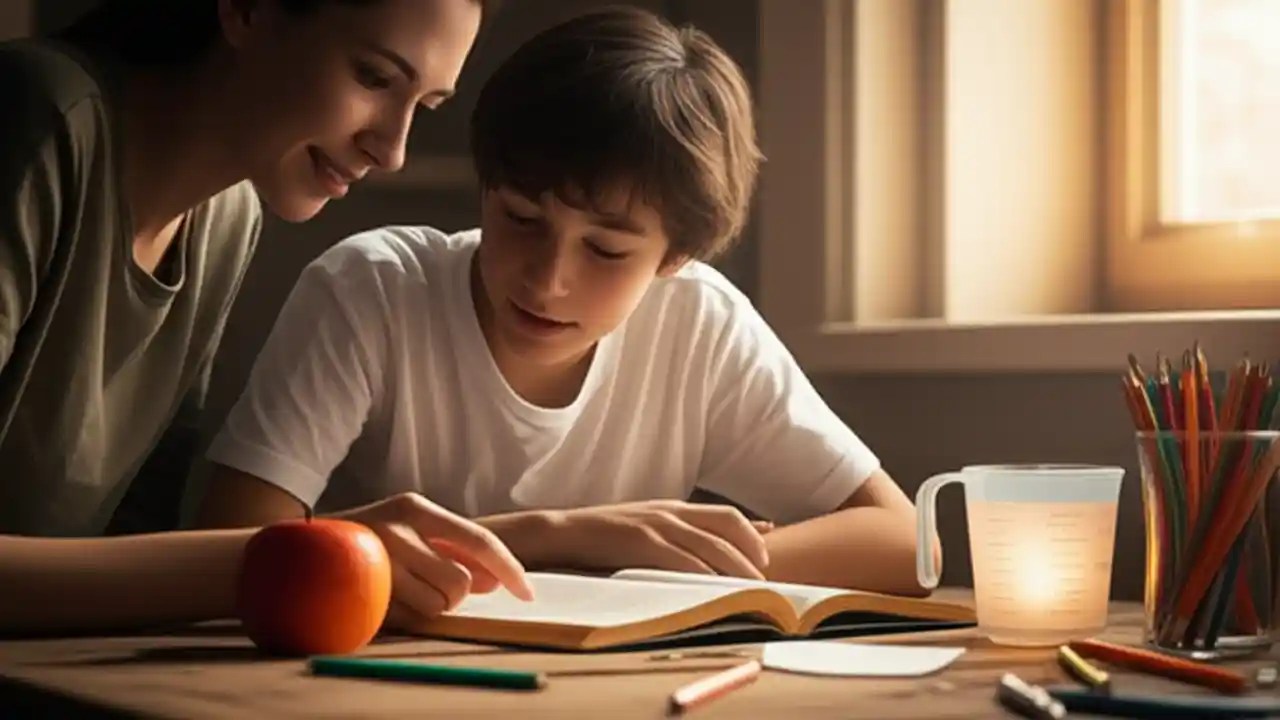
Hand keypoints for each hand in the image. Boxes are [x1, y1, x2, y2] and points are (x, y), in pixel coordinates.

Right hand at [334, 493, 534, 629]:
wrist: (291, 555)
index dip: (509, 568)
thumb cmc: (363, 544)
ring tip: (401, 592)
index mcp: (414, 508)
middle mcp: (396, 529)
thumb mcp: (410, 535)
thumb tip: (495, 580)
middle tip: (429, 587)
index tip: (527, 592)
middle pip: (460, 583)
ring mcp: (375, 562)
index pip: (479, 539)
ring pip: (436, 606)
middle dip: (455, 595)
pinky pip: (407, 621)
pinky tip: (384, 604)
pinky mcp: (360, 594)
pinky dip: (404, 619)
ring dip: (428, 608)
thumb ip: (453, 552)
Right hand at [542, 500, 772, 578]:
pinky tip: (713, 591)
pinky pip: (682, 560)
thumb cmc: (608, 536)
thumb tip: (721, 539)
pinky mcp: (641, 543)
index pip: (727, 515)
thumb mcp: (650, 525)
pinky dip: (702, 575)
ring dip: (735, 570)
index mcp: (674, 508)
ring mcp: (656, 526)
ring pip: (710, 546)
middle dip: (751, 557)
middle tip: (763, 584)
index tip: (766, 559)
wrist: (564, 533)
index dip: (753, 536)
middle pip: (727, 529)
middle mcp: (670, 513)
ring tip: (748, 592)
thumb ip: (684, 531)